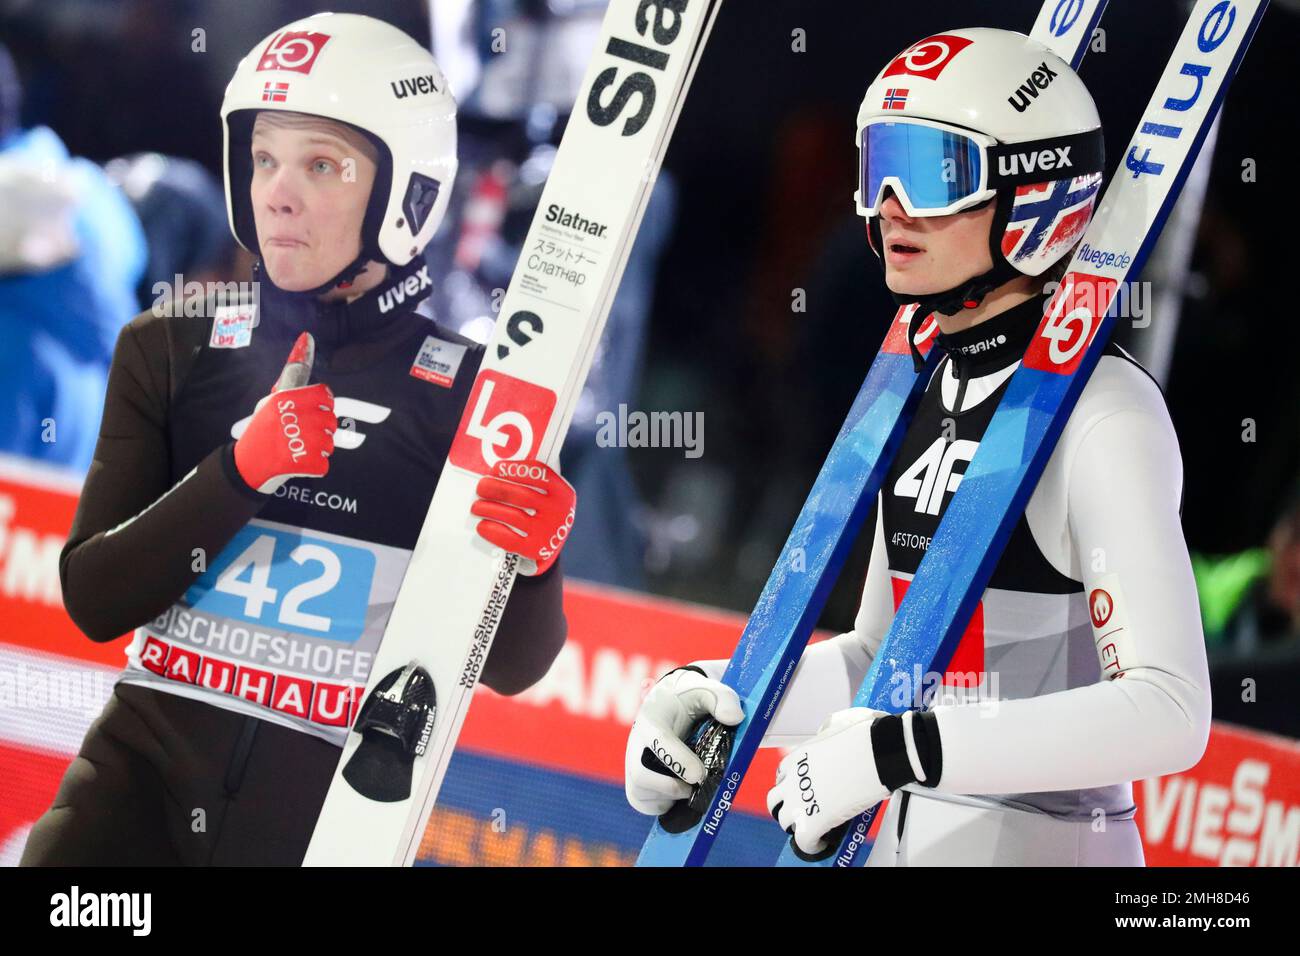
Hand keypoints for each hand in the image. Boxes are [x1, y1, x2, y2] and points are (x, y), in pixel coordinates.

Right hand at [234, 332, 335, 493]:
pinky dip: (313, 465)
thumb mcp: (273, 399)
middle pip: (330, 420)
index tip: (308, 410)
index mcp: (286, 398)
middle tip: (297, 433)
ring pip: (329, 443)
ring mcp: (301, 439)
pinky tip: (296, 462)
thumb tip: (307, 338)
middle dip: (319, 428)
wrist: (247, 465)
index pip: (324, 394)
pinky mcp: (305, 461)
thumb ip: (293, 376)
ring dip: (316, 448)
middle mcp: (294, 415)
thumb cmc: (263, 429)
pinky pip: (323, 463)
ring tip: (294, 448)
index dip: (320, 404)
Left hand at [471, 459, 574, 575]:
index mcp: (563, 493)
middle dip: (496, 488)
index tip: (496, 469)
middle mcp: (559, 512)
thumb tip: (496, 474)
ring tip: (477, 507)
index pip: (539, 474)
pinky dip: (493, 531)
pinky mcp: (536, 550)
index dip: (515, 469)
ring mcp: (548, 532)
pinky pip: (510, 540)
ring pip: (513, 516)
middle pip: (521, 495)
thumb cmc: (543, 512)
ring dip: (489, 509)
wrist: (552, 544)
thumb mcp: (547, 495)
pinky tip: (483, 526)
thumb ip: (530, 482)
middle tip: (481, 487)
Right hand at [624, 665, 742, 815]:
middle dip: (669, 788)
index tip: (699, 775)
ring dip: (671, 796)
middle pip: (640, 775)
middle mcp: (636, 743)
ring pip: (643, 792)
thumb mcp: (707, 690)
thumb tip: (734, 718)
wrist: (671, 703)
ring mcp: (633, 764)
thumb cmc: (689, 699)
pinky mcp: (637, 783)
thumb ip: (723, 699)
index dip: (678, 761)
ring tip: (692, 786)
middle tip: (696, 787)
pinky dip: (667, 805)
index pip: (659, 741)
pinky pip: (646, 804)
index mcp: (652, 718)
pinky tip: (683, 792)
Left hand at [766, 706, 891, 857]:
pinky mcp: (816, 818)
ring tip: (812, 829)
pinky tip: (821, 845)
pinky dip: (810, 845)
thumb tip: (832, 732)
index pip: (782, 775)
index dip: (792, 785)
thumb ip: (828, 732)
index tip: (802, 790)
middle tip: (802, 812)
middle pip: (775, 799)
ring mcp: (802, 799)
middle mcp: (795, 778)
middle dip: (786, 807)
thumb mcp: (838, 723)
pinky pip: (803, 840)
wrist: (881, 751)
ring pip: (784, 820)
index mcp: (800, 755)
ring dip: (796, 825)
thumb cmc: (867, 735)